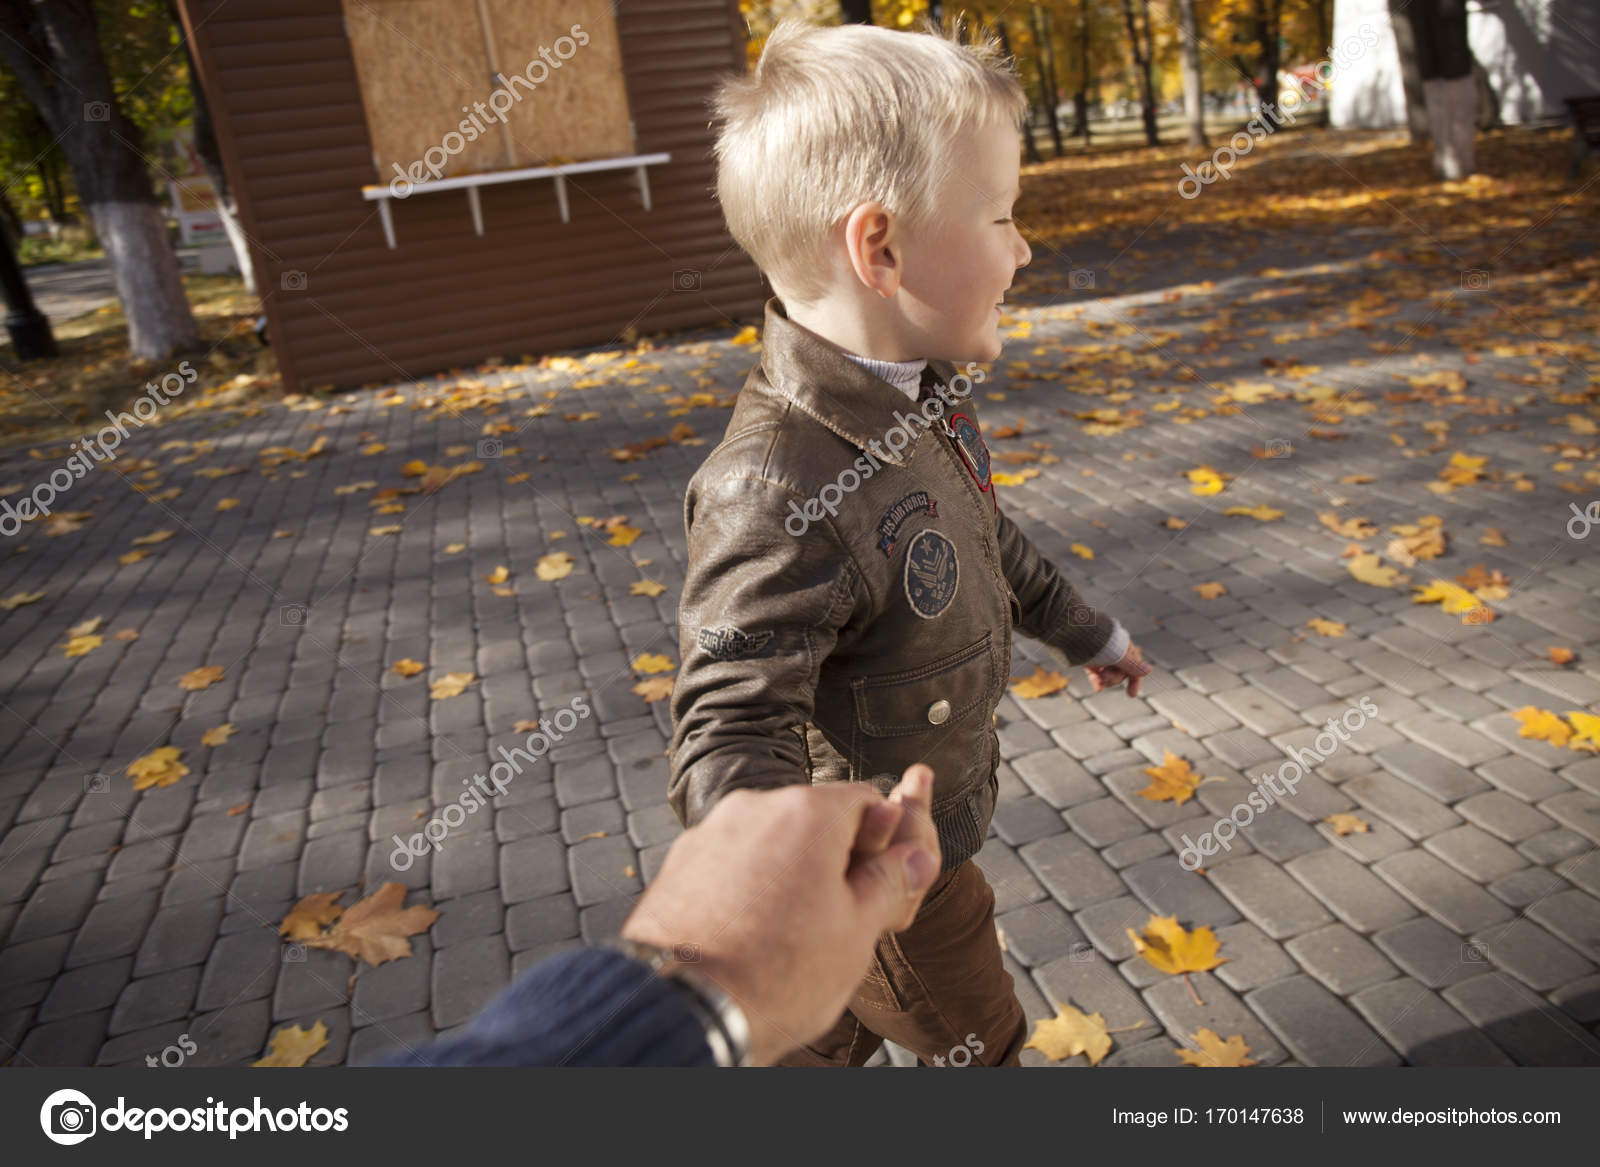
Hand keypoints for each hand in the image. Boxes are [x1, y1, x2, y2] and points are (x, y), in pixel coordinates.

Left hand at [619, 765, 940, 1065]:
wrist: (687, 1012)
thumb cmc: (776, 976)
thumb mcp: (857, 931)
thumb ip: (890, 882)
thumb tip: (914, 857)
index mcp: (808, 813)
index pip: (867, 800)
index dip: (884, 841)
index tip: (882, 878)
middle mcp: (754, 807)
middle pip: (814, 819)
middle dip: (832, 856)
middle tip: (840, 914)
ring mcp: (710, 832)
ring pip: (769, 840)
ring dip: (787, 871)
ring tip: (788, 933)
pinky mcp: (679, 862)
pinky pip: (730, 861)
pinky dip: (746, 885)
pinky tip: (750, 932)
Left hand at [1085, 641, 1151, 697]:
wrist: (1075, 632)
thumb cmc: (1099, 642)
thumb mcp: (1117, 655)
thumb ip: (1132, 665)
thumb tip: (1149, 670)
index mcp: (1126, 647)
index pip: (1135, 667)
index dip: (1135, 681)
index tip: (1131, 695)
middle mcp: (1115, 652)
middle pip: (1120, 673)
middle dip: (1114, 678)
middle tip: (1104, 677)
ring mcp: (1102, 657)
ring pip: (1108, 675)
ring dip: (1105, 679)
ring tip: (1098, 678)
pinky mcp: (1090, 660)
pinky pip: (1096, 675)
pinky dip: (1097, 681)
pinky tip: (1097, 688)